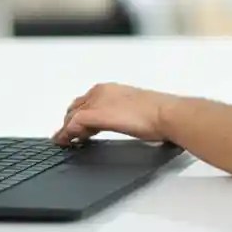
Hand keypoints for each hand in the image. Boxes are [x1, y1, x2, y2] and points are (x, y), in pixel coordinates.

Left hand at [52, 83, 178, 144]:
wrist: (165, 113)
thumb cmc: (159, 112)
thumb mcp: (136, 108)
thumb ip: (124, 111)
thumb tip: (123, 119)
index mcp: (110, 89)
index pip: (86, 101)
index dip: (80, 115)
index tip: (78, 128)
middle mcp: (100, 92)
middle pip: (76, 108)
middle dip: (71, 122)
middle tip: (70, 136)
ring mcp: (97, 102)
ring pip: (72, 116)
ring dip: (67, 129)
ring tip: (66, 141)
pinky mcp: (96, 115)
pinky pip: (72, 124)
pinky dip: (66, 134)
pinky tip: (66, 142)